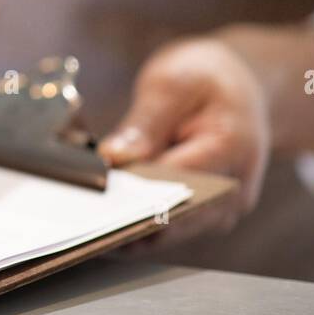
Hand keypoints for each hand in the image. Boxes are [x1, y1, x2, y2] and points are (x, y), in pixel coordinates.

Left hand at [99, 37, 269, 241]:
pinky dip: (132, 225)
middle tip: (76, 212)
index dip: (130, 193)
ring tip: (81, 215)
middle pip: (170, 219)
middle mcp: (233, 192)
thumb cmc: (204, 80)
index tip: (90, 195)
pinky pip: (164, 231)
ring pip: (164, 234)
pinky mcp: (203, 219)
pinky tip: (98, 218)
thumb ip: (144, 124)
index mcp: (232, 149)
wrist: (237, 88)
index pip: (173, 184)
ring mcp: (220, 211)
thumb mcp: (171, 84)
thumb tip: (114, 159)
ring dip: (124, 226)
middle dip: (122, 217)